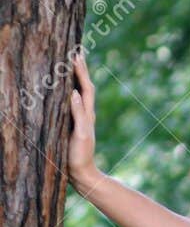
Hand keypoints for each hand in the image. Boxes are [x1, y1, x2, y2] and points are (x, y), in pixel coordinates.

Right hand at [68, 48, 99, 193]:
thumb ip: (78, 114)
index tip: (76, 54)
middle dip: (81, 69)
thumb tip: (74, 92)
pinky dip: (71, 91)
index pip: (86, 88)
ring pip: (80, 93)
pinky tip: (65, 89)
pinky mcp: (74, 126)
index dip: (81, 71)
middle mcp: (85, 114)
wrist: (83, 175)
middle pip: (85, 86)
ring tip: (71, 63)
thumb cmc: (80, 156)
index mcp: (87, 114)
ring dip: (77, 78)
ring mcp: (80, 120)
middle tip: (76, 51)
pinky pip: (74, 103)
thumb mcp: (80, 135)